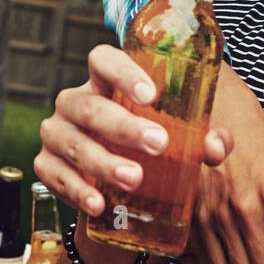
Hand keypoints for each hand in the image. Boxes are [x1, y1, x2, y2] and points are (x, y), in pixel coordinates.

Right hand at [34, 44, 233, 215]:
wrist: (116, 189)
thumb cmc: (149, 146)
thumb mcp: (176, 137)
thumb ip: (202, 139)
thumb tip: (217, 147)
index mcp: (104, 82)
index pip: (103, 60)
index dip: (124, 73)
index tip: (151, 95)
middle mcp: (75, 102)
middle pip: (89, 106)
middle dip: (123, 126)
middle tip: (159, 144)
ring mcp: (57, 133)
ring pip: (72, 142)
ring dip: (103, 162)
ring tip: (135, 179)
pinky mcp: (46, 165)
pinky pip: (54, 175)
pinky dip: (77, 190)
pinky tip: (99, 203)